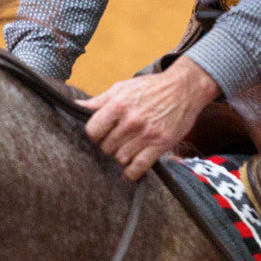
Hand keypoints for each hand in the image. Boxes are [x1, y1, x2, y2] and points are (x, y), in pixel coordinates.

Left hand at [78, 58, 221, 180]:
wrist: (184, 89)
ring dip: (121, 156)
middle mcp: (131, 120)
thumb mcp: (122, 87)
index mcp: (119, 104)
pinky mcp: (160, 145)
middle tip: (118, 139)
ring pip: (120, 158)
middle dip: (109, 145)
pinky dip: (131, 173)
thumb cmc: (151, 88)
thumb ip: (99, 100)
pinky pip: (137, 168)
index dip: (95, 134)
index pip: (92, 131)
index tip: (101, 133)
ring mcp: (146, 134)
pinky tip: (130, 170)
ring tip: (128, 148)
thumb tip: (76, 107)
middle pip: (106, 147)